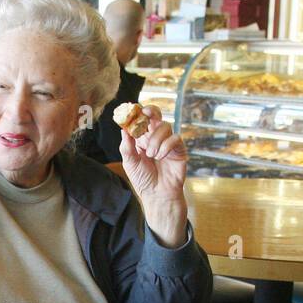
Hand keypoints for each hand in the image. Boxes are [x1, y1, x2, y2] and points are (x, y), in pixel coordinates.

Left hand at [118, 104, 188, 247]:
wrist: (157, 194)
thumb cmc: (143, 179)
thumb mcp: (130, 162)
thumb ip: (127, 145)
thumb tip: (123, 128)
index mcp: (141, 138)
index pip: (140, 119)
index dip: (138, 112)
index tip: (133, 108)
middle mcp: (155, 137)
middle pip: (156, 115)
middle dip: (152, 111)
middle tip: (146, 113)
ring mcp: (167, 142)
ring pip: (165, 126)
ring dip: (156, 139)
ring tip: (151, 155)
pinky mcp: (178, 149)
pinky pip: (175, 138)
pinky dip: (166, 146)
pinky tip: (161, 157)